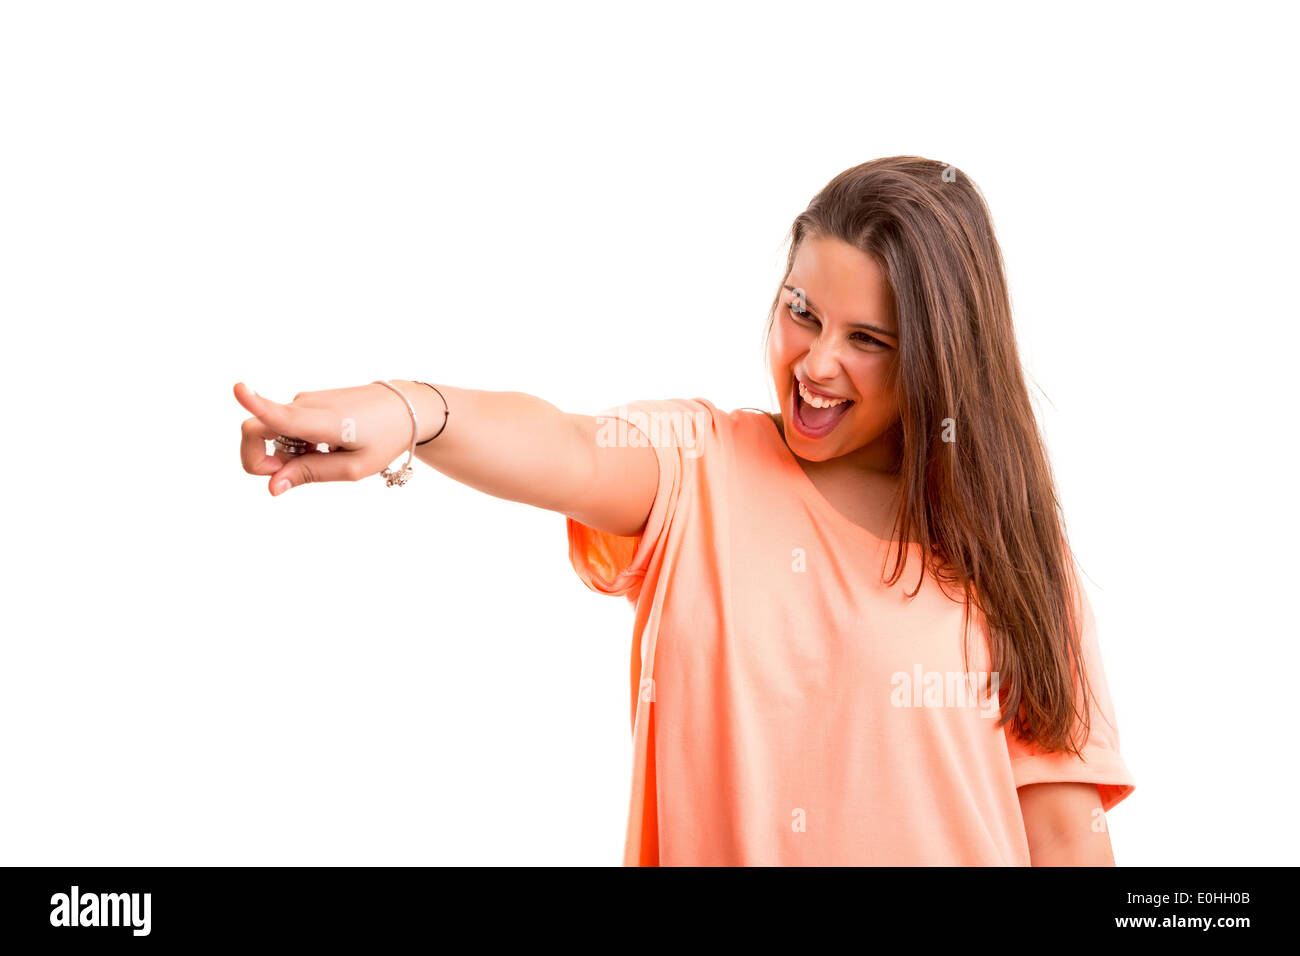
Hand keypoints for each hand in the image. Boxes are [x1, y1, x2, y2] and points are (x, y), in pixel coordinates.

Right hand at [234, 381, 416, 494]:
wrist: (406, 408)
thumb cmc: (384, 438)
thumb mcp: (354, 467)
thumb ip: (311, 473)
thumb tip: (272, 486)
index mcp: (320, 421)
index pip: (279, 412)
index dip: (253, 403)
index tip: (238, 388)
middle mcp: (304, 406)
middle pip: (255, 430)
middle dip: (261, 461)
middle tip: (295, 476)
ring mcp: (302, 401)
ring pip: (271, 433)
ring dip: (285, 455)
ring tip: (325, 457)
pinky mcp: (305, 403)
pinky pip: (284, 428)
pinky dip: (295, 445)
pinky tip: (324, 447)